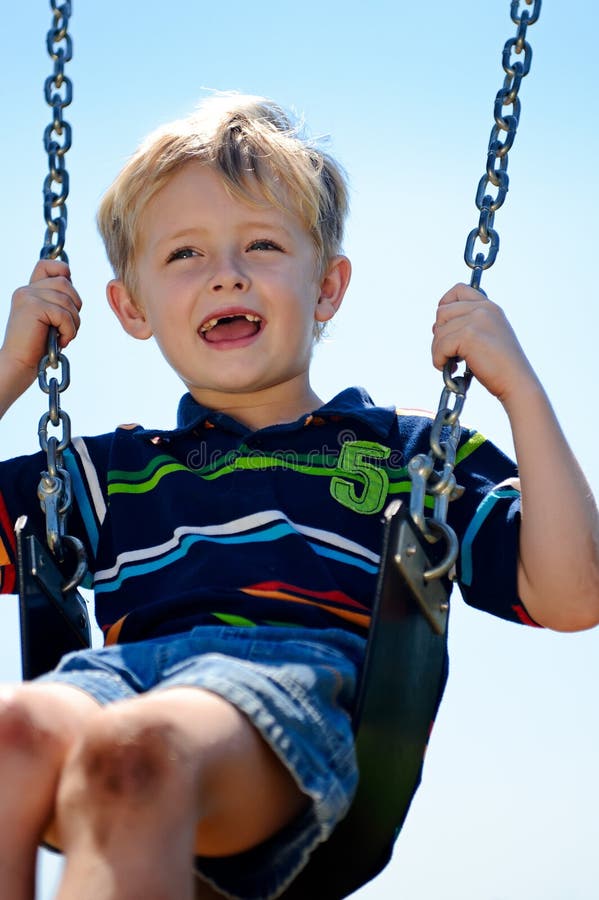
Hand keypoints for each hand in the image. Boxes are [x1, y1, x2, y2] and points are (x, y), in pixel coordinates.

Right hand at [4, 259, 81, 384]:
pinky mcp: (32, 307)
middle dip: (75, 307)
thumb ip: (57, 300)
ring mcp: (28, 296)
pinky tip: (61, 341)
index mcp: (29, 291)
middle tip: (67, 327)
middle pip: (66, 283)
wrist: (19, 364)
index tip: (67, 298)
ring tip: (64, 337)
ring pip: (67, 299)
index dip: (64, 272)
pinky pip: (64, 314)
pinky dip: (69, 330)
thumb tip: (72, 283)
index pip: (49, 265)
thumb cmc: (37, 347)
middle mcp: (26, 290)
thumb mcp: (49, 319)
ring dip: (73, 322)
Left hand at [431, 283, 537, 404]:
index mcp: (489, 307)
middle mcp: (483, 309)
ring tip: (451, 362)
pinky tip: (452, 369)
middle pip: (442, 312)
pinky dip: (439, 360)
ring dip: (439, 350)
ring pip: (439, 331)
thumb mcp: (488, 335)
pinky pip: (440, 346)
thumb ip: (469, 325)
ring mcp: (476, 320)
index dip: (445, 304)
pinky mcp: (469, 335)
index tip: (444, 324)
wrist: (516, 382)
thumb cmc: (501, 366)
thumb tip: (437, 327)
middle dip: (439, 334)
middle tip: (448, 351)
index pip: (459, 290)